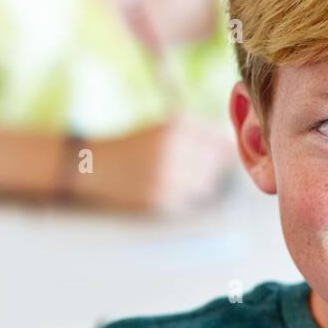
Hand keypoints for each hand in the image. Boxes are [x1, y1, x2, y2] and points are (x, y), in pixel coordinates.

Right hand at [75, 117, 236, 214]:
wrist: (93, 167)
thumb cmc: (135, 147)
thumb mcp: (164, 130)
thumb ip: (200, 137)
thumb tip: (234, 151)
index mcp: (177, 125)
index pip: (219, 140)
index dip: (220, 150)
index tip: (213, 155)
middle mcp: (175, 148)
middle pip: (216, 164)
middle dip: (209, 168)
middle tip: (187, 168)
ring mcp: (168, 176)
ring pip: (205, 185)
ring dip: (197, 185)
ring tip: (174, 178)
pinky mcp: (161, 199)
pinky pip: (188, 202)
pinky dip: (181, 198)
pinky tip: (163, 189)